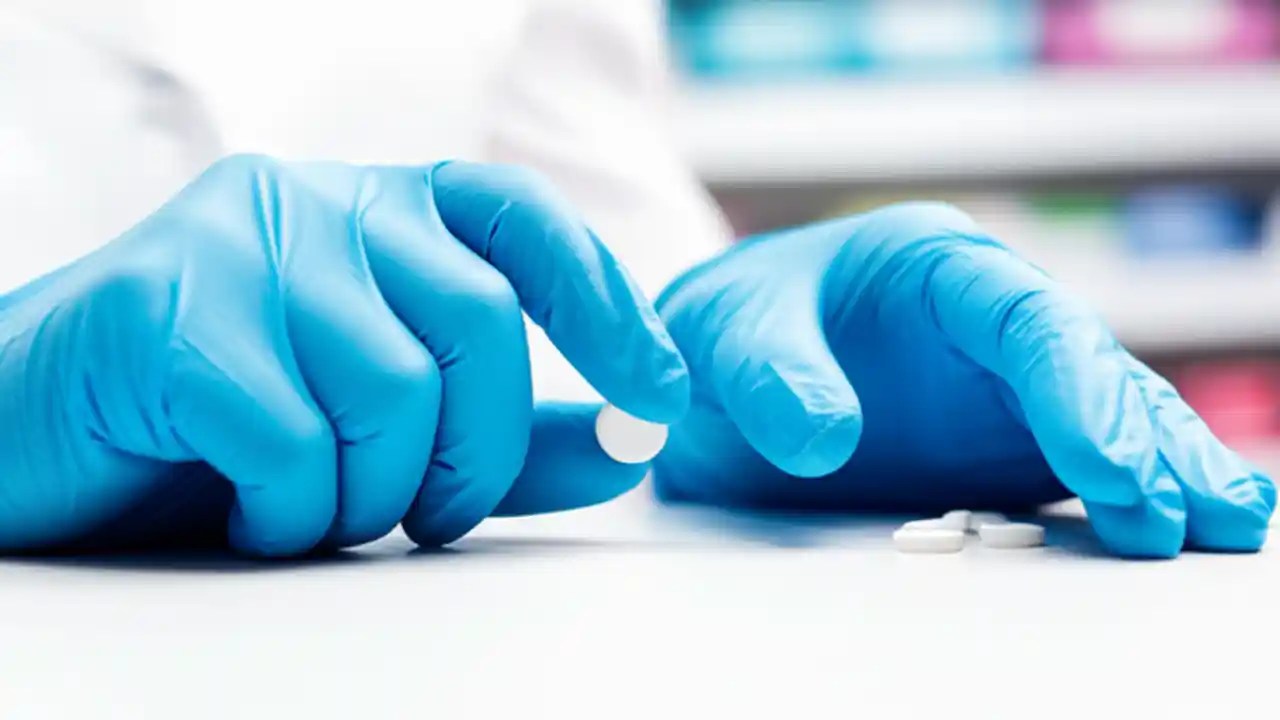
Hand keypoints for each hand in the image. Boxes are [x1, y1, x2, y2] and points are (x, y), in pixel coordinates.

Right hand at [0, 156, 687, 555]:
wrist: (39, 438)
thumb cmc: (223, 430)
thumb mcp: (388, 433)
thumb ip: (509, 434)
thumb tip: (630, 441)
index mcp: (380, 213)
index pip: (525, 223)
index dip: (607, 306)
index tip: (659, 395)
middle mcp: (317, 202)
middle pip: (479, 319)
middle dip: (478, 451)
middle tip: (433, 516)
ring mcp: (237, 243)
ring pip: (390, 390)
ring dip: (368, 493)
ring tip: (310, 506)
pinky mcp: (165, 308)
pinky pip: (291, 439)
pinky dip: (286, 510)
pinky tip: (241, 505)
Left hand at [653, 202, 1273, 557]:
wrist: (710, 367)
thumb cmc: (725, 327)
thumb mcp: (722, 335)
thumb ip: (768, 374)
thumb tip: (822, 439)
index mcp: (936, 269)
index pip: (1027, 319)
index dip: (1075, 389)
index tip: (1106, 465)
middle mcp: (988, 322)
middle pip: (1087, 368)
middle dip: (1140, 437)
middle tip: (1182, 512)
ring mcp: (1001, 387)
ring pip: (1103, 416)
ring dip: (1163, 467)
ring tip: (1227, 520)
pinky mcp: (997, 444)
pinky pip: (1073, 468)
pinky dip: (1127, 494)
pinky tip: (1180, 526)